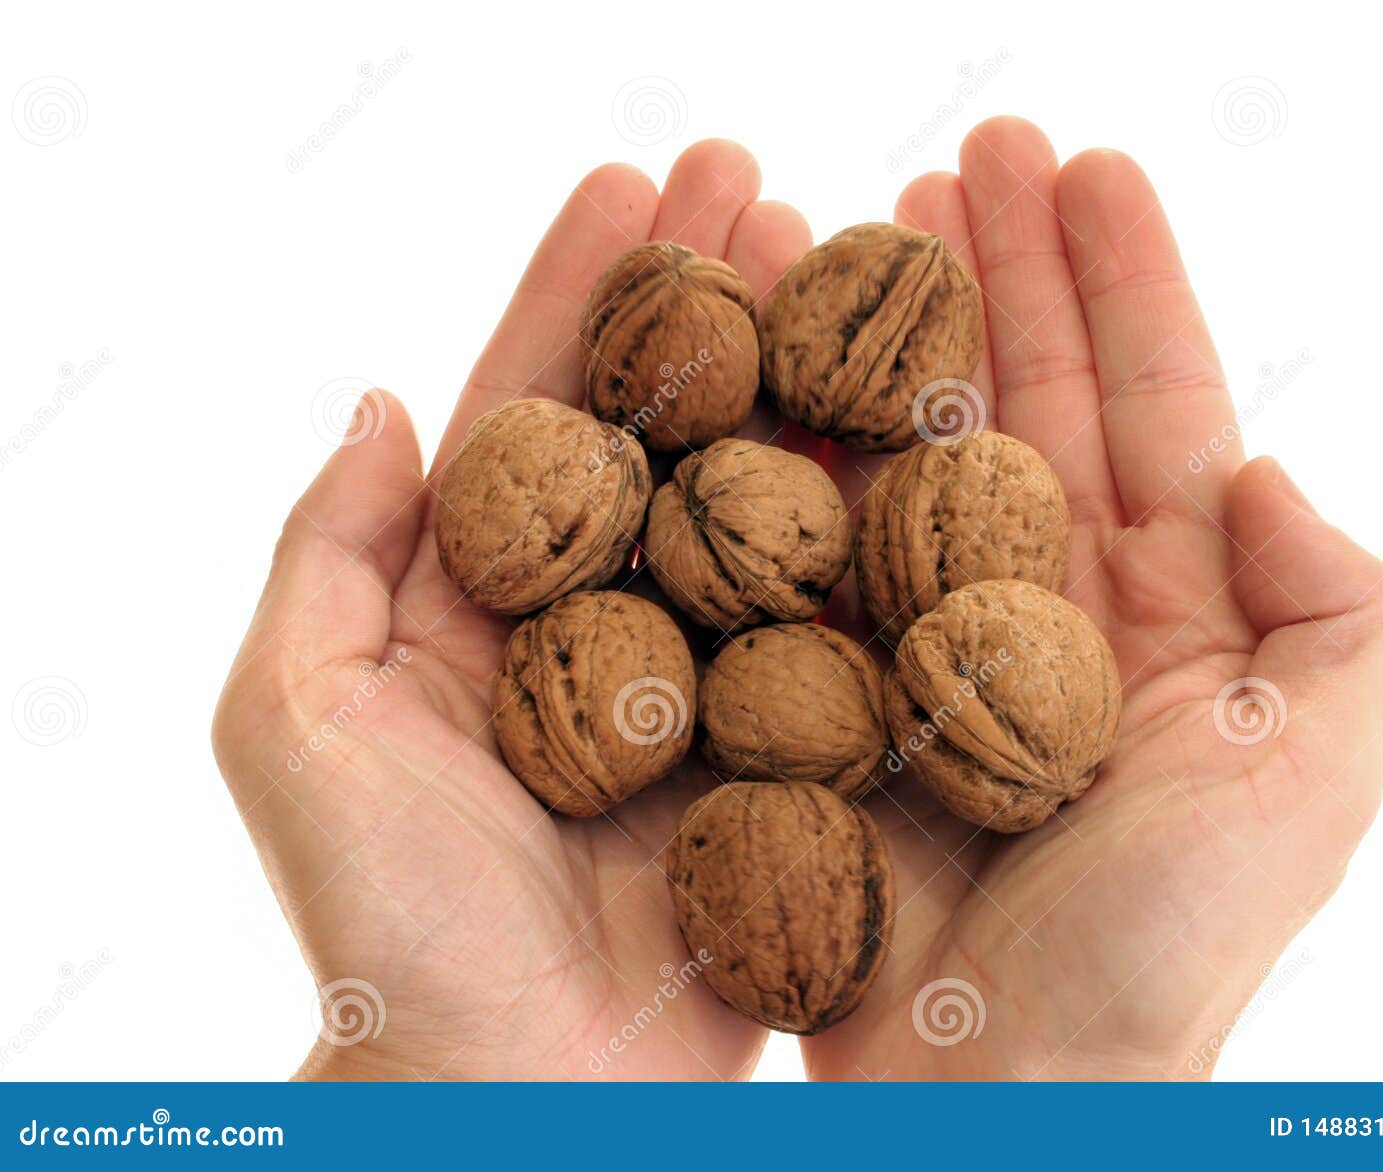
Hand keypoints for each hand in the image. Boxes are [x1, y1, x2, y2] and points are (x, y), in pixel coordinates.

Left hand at [212, 140, 813, 1078]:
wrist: (526, 1090)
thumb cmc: (390, 926)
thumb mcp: (297, 723)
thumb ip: (325, 555)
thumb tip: (381, 398)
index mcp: (488, 596)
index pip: (540, 405)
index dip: (582, 289)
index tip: (637, 180)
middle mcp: (607, 617)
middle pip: (667, 424)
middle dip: (711, 298)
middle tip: (765, 179)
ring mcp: (708, 671)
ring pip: (761, 491)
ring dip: (802, 373)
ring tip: (854, 253)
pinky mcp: (794, 738)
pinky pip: (837, 606)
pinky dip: (874, 511)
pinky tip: (921, 417)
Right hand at [799, 119, 1382, 1078]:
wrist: (994, 1088)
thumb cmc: (1159, 949)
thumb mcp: (1314, 778)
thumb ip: (1341, 609)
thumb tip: (1266, 465)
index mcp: (1177, 611)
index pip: (1157, 406)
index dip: (1126, 279)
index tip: (1084, 163)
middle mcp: (1056, 612)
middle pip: (1029, 400)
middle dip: (1001, 271)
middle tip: (962, 151)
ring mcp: (938, 642)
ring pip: (918, 451)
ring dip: (900, 332)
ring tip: (866, 217)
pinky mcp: (840, 687)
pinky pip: (819, 545)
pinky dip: (801, 451)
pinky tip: (778, 366)